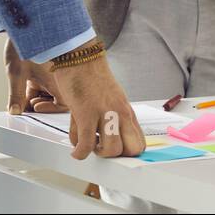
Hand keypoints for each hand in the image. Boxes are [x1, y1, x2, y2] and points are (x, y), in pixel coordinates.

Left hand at [4, 39, 66, 114]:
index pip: (63, 103)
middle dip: (39, 103)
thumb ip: (15, 95)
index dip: (50, 109)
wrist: (23, 24)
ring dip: (35, 95)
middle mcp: (58, 76)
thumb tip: (15, 111)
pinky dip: (34, 87)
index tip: (35, 107)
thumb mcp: (17, 73)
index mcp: (58, 78)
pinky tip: (24, 85)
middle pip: (54, 99)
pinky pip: (43, 83)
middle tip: (24, 104)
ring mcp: (52, 72)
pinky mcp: (45, 68)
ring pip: (48, 92)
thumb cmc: (25, 43)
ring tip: (22, 94)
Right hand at [48, 43, 145, 159]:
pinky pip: (86, 144)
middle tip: (101, 148)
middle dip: (115, 156)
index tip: (113, 151)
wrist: (79, 58)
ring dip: (96, 153)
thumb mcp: (112, 99)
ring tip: (88, 145)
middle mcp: (120, 113)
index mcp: (127, 111)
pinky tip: (75, 149)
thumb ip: (113, 118)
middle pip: (130, 150)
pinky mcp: (86, 113)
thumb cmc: (92, 77)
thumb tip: (106, 138)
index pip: (139, 142)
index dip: (126, 152)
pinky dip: (79, 152)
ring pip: (110, 150)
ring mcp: (105, 113)